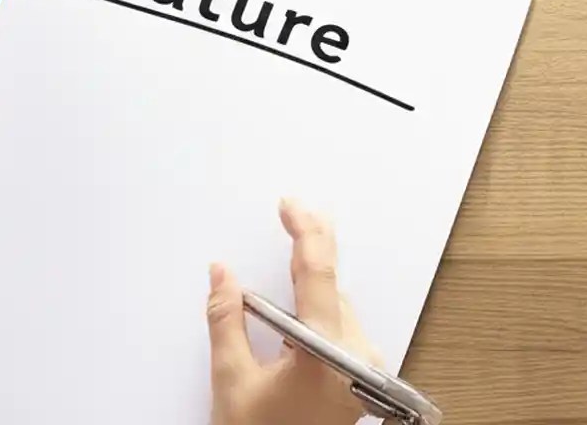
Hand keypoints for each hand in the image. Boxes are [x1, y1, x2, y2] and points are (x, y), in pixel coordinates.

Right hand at [206, 199, 382, 424]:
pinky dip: (315, 318)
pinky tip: (293, 326)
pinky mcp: (362, 380)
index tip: (291, 206)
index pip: (319, 274)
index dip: (306, 231)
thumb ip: (226, 318)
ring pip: (334, 310)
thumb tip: (222, 274)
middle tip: (287, 221)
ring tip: (279, 304)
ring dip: (306, 295)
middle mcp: (356, 358)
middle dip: (302, 261)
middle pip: (328, 290)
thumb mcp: (231, 379)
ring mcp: (364, 370)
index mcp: (325, 354)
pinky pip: (339, 332)